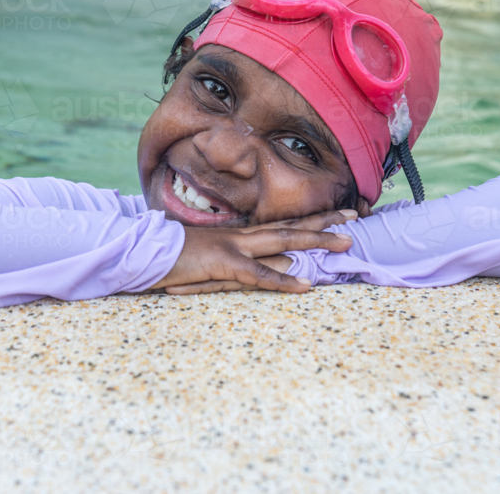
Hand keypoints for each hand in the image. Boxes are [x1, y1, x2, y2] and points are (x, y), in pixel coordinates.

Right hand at [149, 209, 357, 294]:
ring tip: (345, 243)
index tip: (338, 214)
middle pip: (290, 225)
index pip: (281, 224)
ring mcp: (233, 247)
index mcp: (238, 236)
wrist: (143, 254)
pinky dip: (283, 280)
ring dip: (316, 241)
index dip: (311, 220)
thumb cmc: (172, 258)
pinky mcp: (223, 264)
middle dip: (325, 221)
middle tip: (356, 217)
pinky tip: (305, 285)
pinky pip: (258, 275)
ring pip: (283, 241)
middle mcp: (241, 237)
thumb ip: (234, 260)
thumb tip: (264, 265)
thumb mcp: (207, 257)